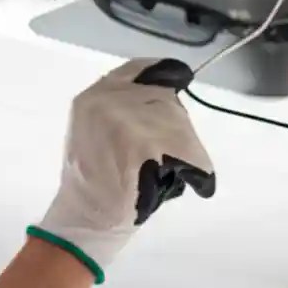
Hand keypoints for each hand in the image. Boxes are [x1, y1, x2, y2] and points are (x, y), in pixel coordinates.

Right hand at [29, 59, 214, 283]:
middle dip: (176, 126)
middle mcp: (107, 101)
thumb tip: (166, 93)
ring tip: (175, 172)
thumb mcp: (97, 129)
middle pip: (166, 100)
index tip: (179, 77)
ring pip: (179, 125)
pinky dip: (200, 171)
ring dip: (187, 151)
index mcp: (95, 96)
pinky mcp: (143, 146)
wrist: (87, 218)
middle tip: (172, 155)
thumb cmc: (95, 180)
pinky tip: (199, 184)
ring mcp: (124, 121)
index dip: (163, 74)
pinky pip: (188, 152)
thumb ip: (124, 107)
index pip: (139, 70)